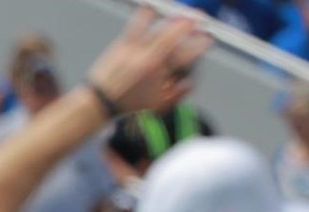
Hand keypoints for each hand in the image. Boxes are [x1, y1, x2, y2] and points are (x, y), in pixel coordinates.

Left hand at [83, 7, 209, 115]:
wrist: (100, 101)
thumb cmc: (127, 105)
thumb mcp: (157, 105)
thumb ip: (177, 95)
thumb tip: (191, 84)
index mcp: (161, 75)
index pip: (188, 55)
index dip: (202, 45)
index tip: (208, 40)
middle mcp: (151, 60)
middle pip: (176, 36)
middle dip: (192, 25)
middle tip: (200, 20)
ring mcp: (136, 50)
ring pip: (159, 29)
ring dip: (174, 19)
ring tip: (184, 16)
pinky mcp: (122, 45)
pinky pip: (135, 26)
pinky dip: (144, 16)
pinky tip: (150, 8)